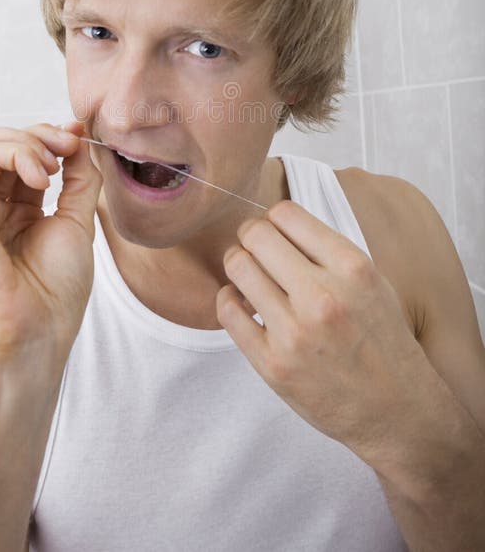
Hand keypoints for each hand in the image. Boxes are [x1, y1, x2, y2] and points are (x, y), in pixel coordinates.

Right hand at [0, 120, 101, 375]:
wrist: (29, 339)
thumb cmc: (52, 297)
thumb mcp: (77, 224)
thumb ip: (78, 181)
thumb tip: (78, 141)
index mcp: (18, 212)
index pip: (26, 155)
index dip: (54, 140)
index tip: (81, 140)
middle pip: (4, 141)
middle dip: (43, 133)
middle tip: (71, 144)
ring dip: (29, 139)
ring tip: (54, 165)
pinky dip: (17, 150)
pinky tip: (42, 176)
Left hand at [216, 200, 425, 459]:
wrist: (397, 410)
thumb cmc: (382, 341)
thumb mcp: (372, 283)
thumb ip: (327, 252)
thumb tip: (276, 223)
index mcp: (352, 268)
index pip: (286, 213)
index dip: (275, 219)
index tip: (276, 232)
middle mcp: (323, 296)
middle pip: (255, 235)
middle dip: (250, 237)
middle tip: (256, 250)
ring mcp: (295, 332)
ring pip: (238, 267)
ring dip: (238, 265)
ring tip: (250, 275)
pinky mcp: (272, 364)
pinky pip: (227, 310)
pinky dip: (229, 299)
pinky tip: (243, 303)